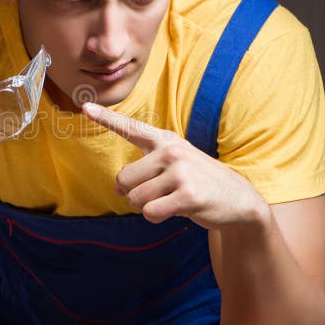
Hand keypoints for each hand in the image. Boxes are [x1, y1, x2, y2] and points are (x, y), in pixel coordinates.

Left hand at [82, 102, 269, 229]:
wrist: (239, 199)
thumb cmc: (198, 181)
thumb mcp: (176, 162)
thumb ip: (145, 166)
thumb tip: (118, 187)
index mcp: (165, 140)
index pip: (131, 128)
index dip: (106, 118)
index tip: (85, 107)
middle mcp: (171, 151)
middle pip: (123, 179)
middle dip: (132, 194)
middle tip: (156, 194)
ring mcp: (180, 172)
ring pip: (136, 199)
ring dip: (147, 207)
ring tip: (169, 200)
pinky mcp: (188, 195)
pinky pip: (151, 212)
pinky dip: (157, 217)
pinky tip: (176, 210)